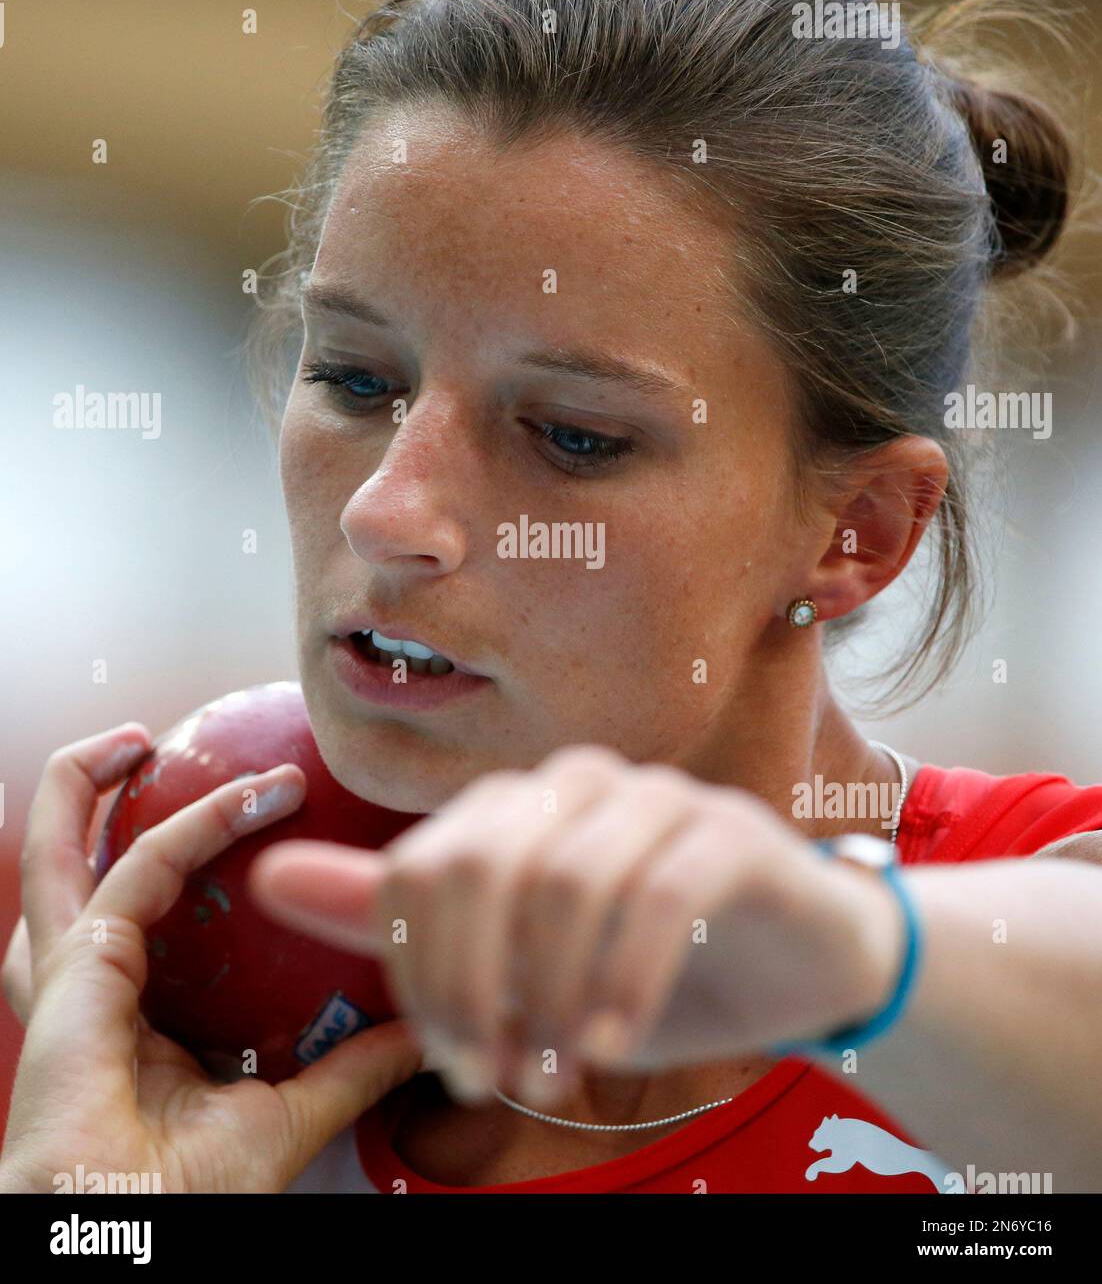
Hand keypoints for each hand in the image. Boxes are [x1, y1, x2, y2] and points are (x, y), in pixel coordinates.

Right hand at [0, 723, 424, 1193]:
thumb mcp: (288, 1113)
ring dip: (88, 788)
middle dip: (85, 801)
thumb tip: (420, 1031)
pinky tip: (252, 796)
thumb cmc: (191, 1198)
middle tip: (144, 745)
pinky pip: (141, 872)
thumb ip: (350, 1069)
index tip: (228, 816)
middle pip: (60, 871)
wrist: (139, 1235)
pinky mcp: (81, 969)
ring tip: (139, 737)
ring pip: (57, 855)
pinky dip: (196, 825)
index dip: (157, 860)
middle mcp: (83, 986)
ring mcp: (69, 975)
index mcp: (120, 1015)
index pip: (124, 916)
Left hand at [248, 746, 903, 1109]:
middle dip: (475, 984)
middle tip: (494, 1074)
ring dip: (551, 993)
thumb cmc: (645, 966)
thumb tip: (263, 878)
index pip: (422, 867)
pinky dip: (624, 978)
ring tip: (559, 1071)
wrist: (792, 968)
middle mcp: (580, 783)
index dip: (420, 972)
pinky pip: (658, 894)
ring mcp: (657, 798)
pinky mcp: (728, 831)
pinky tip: (614, 1041)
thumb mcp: (512, 962)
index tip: (452, 1060)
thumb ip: (396, 920)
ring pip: (566, 878)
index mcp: (518, 805)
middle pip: (483, 862)